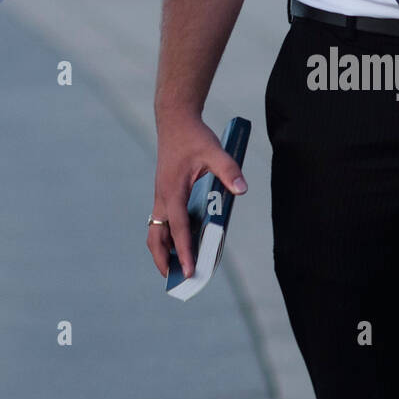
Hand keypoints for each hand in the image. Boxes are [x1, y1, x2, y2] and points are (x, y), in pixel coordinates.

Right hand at [147, 114, 246, 278]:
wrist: (174, 119)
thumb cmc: (193, 136)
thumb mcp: (214, 150)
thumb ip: (228, 170)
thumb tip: (242, 190)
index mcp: (172, 191)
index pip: (177, 228)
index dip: (184, 251)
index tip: (190, 272)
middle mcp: (162, 197)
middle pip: (156, 237)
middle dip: (163, 260)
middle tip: (177, 280)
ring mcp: (161, 195)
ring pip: (156, 231)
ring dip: (163, 250)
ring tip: (177, 268)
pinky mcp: (164, 192)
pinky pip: (162, 221)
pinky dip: (168, 236)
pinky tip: (182, 242)